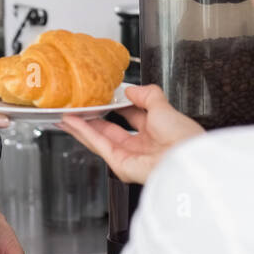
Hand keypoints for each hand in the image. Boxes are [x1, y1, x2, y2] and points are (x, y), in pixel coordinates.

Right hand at [57, 84, 202, 184]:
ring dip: (82, 125)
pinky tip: (73, 122)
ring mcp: (129, 156)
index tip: (103, 96)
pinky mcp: (120, 164)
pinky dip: (84, 132)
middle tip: (79, 107)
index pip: (131, 116)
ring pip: (99, 138)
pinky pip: (99, 144)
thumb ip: (147, 95)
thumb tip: (131, 88)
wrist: (186, 160)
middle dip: (93, 118)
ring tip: (67, 114)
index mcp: (156, 132)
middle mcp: (141, 146)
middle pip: (110, 129)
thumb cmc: (184, 138)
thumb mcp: (164, 107)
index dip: (115, 105)